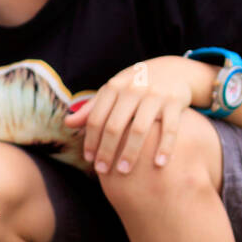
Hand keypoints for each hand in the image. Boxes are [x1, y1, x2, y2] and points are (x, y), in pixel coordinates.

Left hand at [64, 57, 199, 173]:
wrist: (174, 69)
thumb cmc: (135, 85)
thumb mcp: (113, 91)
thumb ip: (92, 108)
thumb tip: (67, 123)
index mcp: (114, 88)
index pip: (96, 118)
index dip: (91, 140)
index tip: (90, 160)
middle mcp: (132, 90)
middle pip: (115, 126)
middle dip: (107, 151)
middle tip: (103, 171)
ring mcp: (155, 95)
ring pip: (140, 129)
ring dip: (130, 153)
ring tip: (124, 172)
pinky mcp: (175, 102)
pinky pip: (169, 128)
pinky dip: (165, 147)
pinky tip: (159, 164)